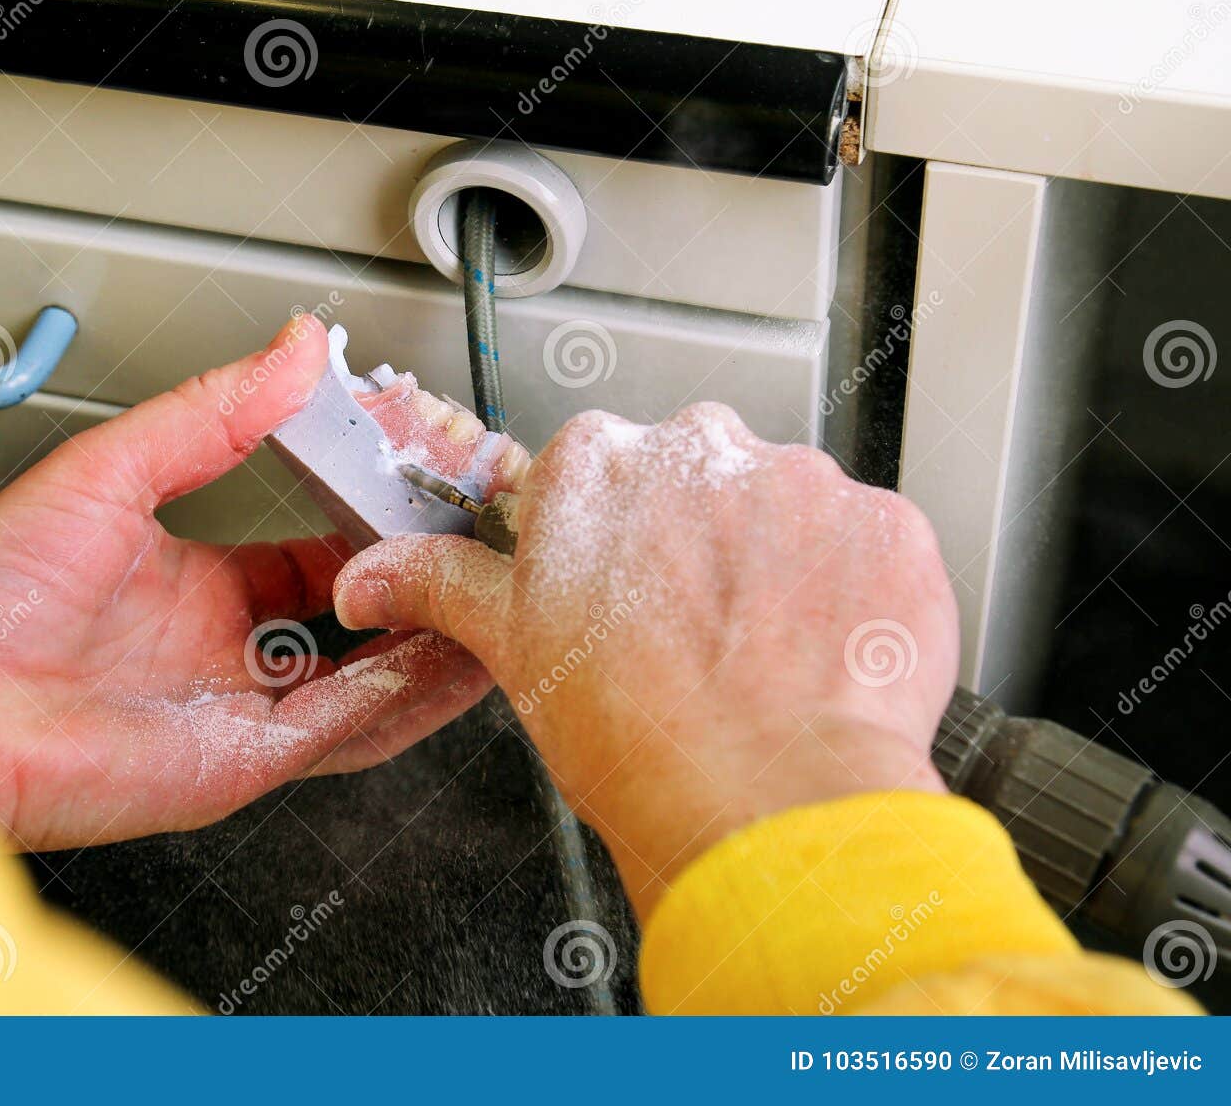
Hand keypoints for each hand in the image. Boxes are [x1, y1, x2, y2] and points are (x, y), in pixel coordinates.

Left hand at [0, 315, 490, 849]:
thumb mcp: (114, 471)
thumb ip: (213, 414)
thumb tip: (291, 348)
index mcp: (204, 586)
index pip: (322, 558)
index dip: (379, 528)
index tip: (424, 494)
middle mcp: (229, 652)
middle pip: (359, 625)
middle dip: (423, 590)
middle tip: (480, 551)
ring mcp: (241, 711)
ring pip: (370, 685)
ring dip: (433, 648)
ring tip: (491, 604)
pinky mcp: (241, 763)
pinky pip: (344, 729)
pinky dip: (401, 696)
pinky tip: (445, 655)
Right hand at [333, 403, 957, 917]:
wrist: (767, 809)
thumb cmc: (636, 738)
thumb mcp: (512, 651)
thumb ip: (438, 587)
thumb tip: (367, 580)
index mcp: (598, 463)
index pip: (599, 474)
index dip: (610, 545)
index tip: (620, 593)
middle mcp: (702, 446)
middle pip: (695, 478)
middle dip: (693, 543)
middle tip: (686, 635)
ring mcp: (805, 483)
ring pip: (783, 509)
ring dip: (776, 566)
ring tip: (758, 657)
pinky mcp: (888, 527)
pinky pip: (862, 545)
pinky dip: (848, 592)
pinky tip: (817, 657)